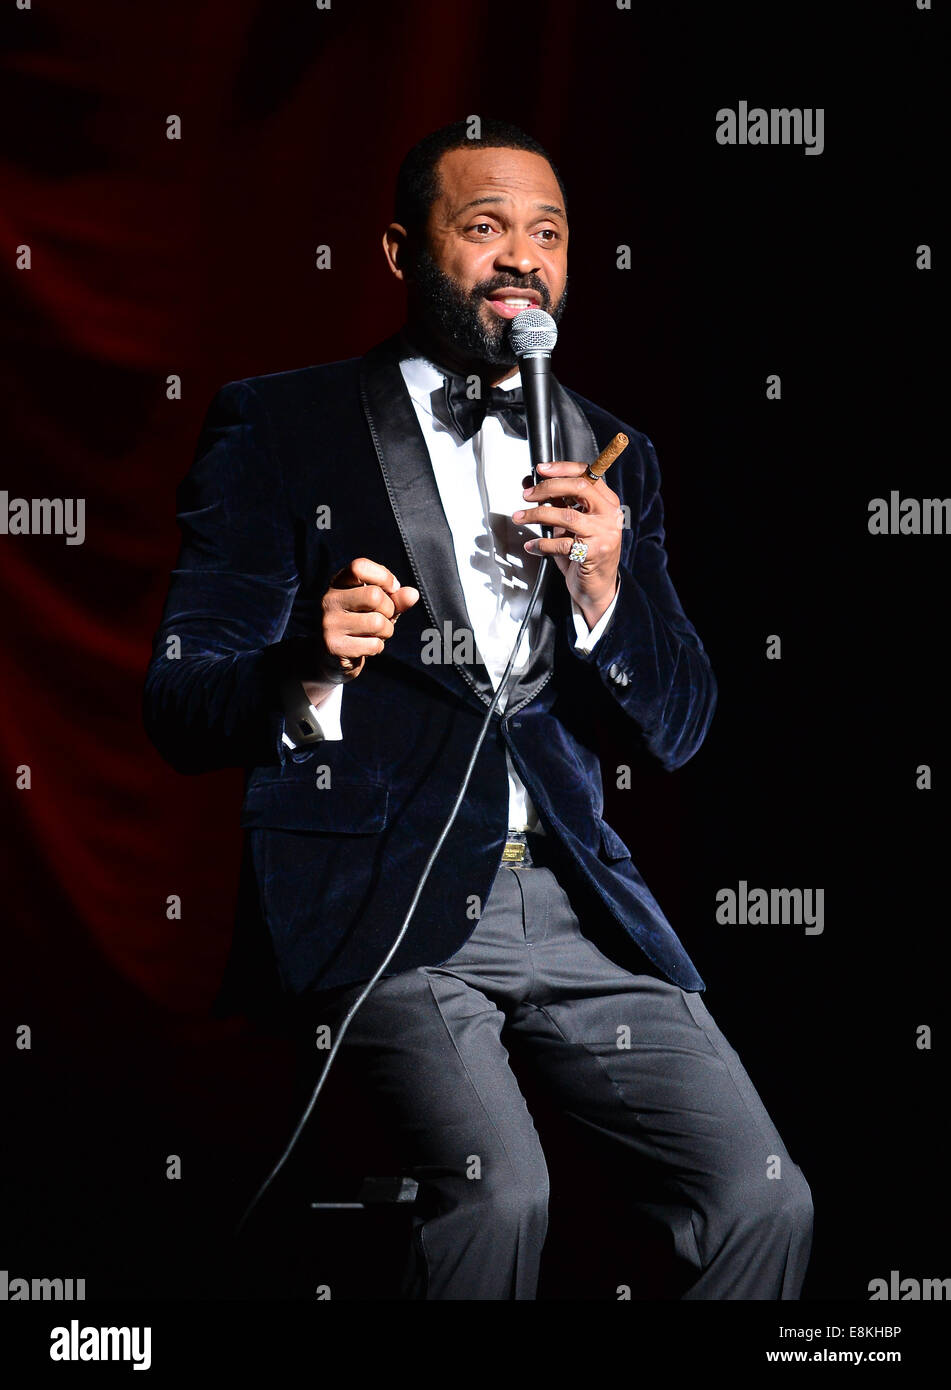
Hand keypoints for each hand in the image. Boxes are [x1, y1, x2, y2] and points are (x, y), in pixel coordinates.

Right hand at [303, 557, 418, 704]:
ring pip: (377, 623)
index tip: (392, 589)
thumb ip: (396, 598)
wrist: (333, 656)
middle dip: (389, 610)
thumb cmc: (361, 623)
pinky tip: (364, 646)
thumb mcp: (380, 606)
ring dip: (386, 631)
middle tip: (383, 617)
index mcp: (339, 583)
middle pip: (374, 596)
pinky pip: (373, 644)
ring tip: (375, 633)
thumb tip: (413, 594)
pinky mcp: (334, 645)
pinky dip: (377, 647)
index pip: (359, 566)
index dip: (383, 577)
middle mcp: (330, 599)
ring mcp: (329, 623)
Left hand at [512, 461, 622, 625]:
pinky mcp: (594, 553)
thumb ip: (559, 504)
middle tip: (527, 495)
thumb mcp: (573, 524)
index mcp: (607, 502)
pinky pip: (561, 544)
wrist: (597, 587)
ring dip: (537, 515)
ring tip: (520, 517)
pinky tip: (531, 545)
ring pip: (566, 515)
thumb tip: (532, 486)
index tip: (541, 469)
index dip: (562, 468)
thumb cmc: (585, 552)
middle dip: (547, 488)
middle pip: (579, 488)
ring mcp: (604, 534)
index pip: (587, 475)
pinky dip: (541, 544)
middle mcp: (609, 515)